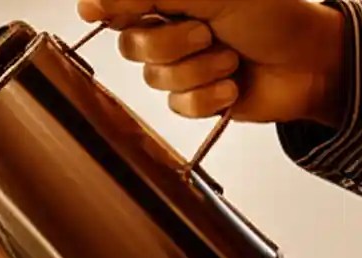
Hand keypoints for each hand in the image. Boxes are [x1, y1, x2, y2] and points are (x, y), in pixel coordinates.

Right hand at [77, 0, 346, 126]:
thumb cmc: (271, 16)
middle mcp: (170, 30)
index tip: (102, 13)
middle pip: (132, 46)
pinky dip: (208, 98)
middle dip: (173, 45)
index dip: (110, 11)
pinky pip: (177, 106)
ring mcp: (181, 65)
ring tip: (231, 59)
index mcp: (169, 0)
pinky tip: (232, 86)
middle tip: (208, 33)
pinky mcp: (193, 98)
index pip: (117, 7)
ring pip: (156, 79)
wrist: (311, 62)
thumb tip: (87, 3)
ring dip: (199, 71)